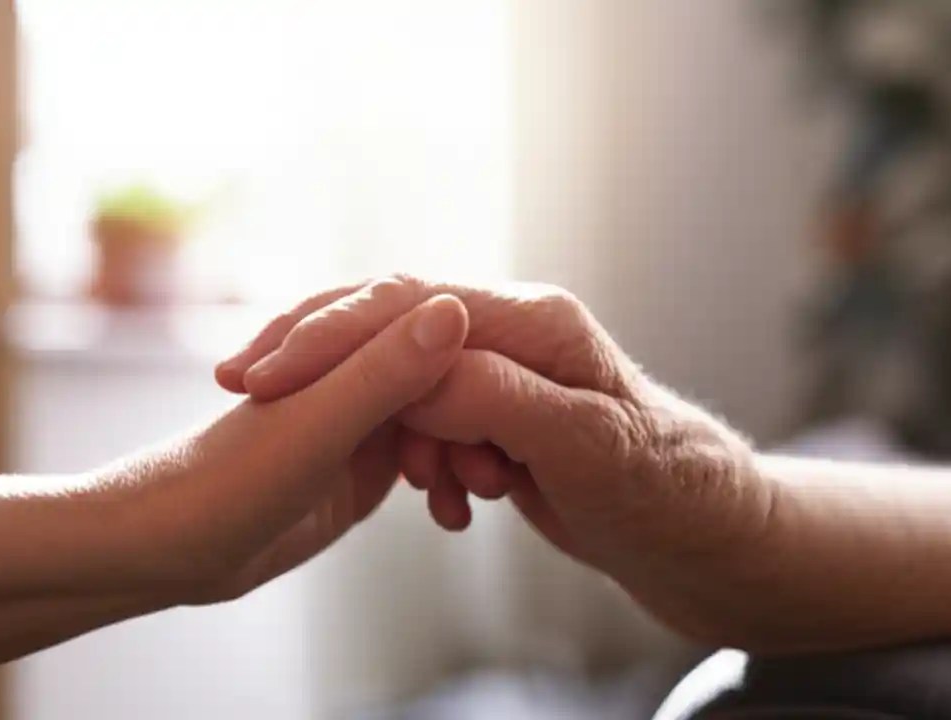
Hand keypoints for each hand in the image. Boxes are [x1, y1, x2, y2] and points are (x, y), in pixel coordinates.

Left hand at [118, 292, 469, 602]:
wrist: (160, 550)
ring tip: (482, 496)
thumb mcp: (313, 429)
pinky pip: (421, 458)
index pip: (438, 328)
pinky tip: (460, 511)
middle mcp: (356, 370)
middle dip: (478, 421)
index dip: (482, 368)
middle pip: (449, 373)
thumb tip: (454, 309)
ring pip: (442, 418)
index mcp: (346, 344)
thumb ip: (382, 372)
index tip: (515, 413)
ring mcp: (358, 419)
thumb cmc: (220, 487)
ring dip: (466, 451)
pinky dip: (444, 480)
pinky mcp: (357, 466)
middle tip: (498, 476)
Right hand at [215, 277, 777, 644]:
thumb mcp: (587, 446)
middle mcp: (511, 332)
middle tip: (249, 395)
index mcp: (533, 320)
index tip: (261, 378)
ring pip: (401, 383)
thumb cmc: (665, 487)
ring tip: (444, 495)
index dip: (327, 338)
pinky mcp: (496, 412)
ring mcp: (501, 372)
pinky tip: (455, 507)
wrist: (702, 536)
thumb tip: (415, 367)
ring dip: (396, 440)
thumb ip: (501, 397)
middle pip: (386, 328)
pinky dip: (424, 466)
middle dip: (321, 367)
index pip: (406, 306)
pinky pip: (428, 424)